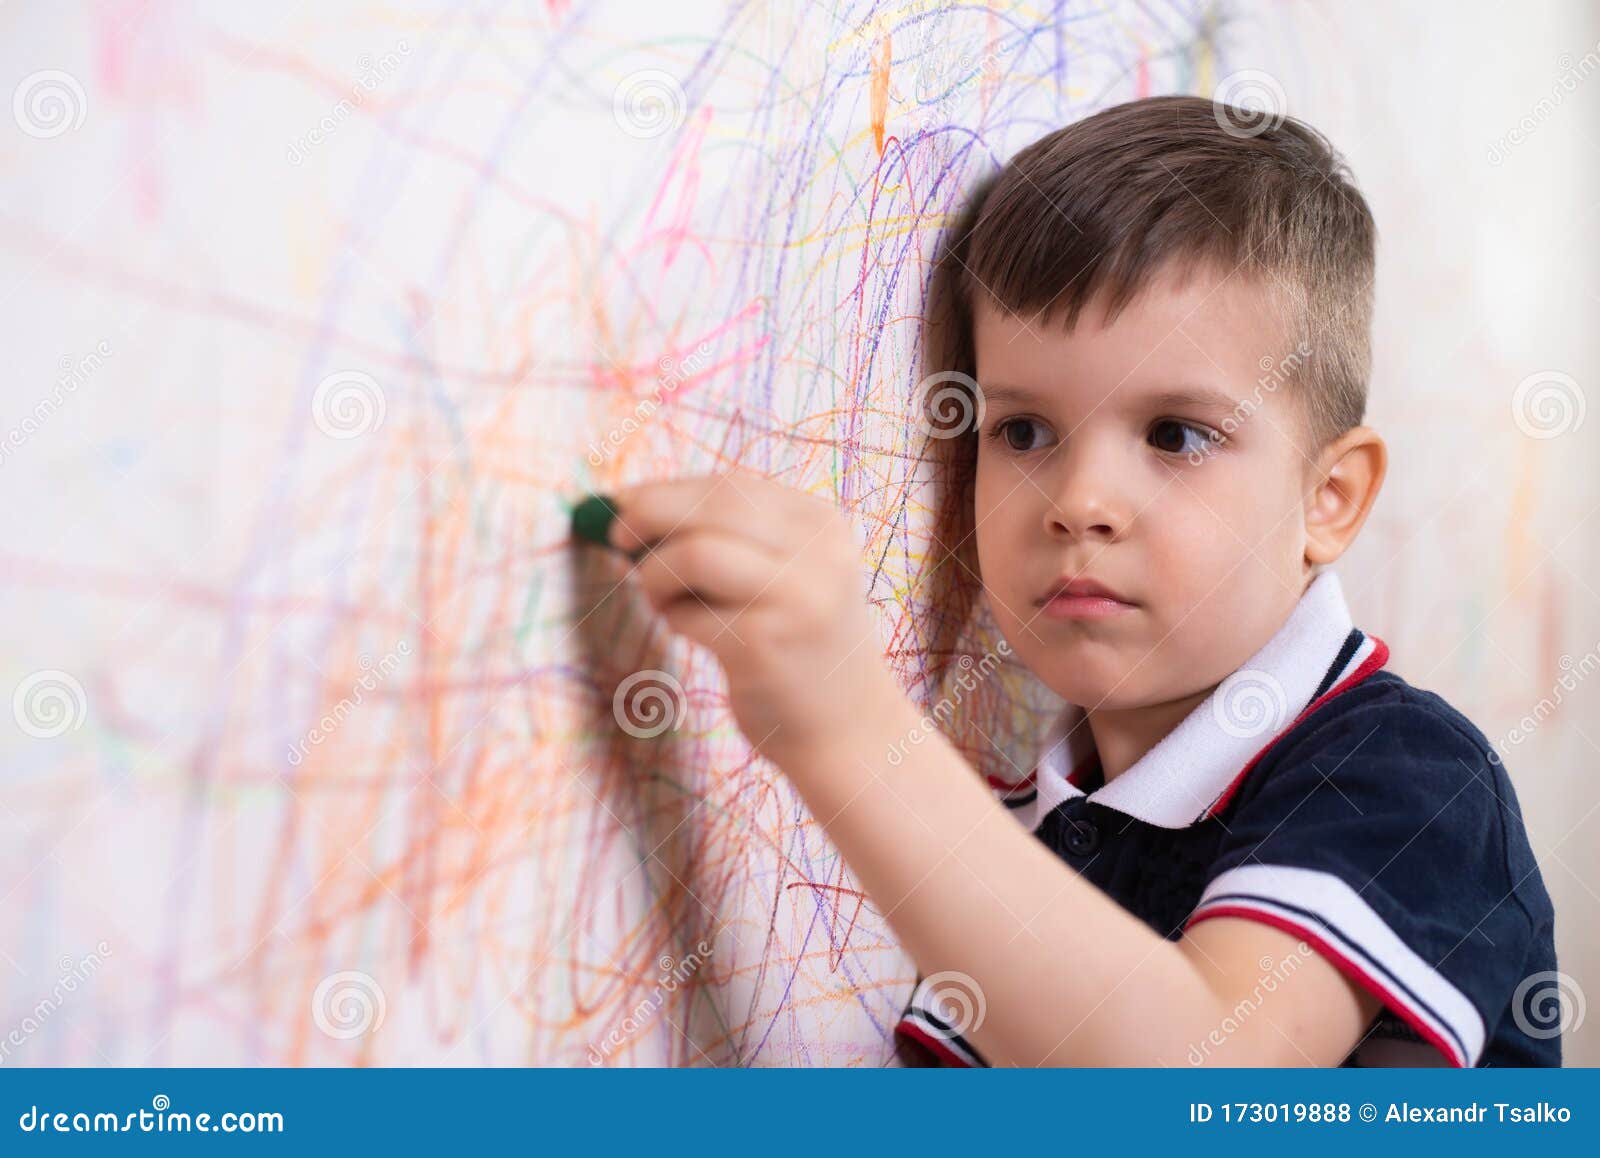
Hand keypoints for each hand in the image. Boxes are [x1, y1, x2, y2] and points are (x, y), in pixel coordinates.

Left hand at [602, 471, 905, 767]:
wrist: (848, 728)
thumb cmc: (797, 643)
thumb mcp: (786, 573)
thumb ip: (728, 535)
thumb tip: (630, 505)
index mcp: (822, 524)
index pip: (731, 486)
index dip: (666, 491)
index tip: (625, 505)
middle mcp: (819, 554)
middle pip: (713, 506)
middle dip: (649, 515)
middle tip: (616, 538)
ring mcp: (797, 600)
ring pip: (695, 554)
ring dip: (656, 574)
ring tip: (662, 600)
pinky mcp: (766, 647)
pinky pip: (689, 615)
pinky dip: (675, 619)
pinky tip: (693, 634)